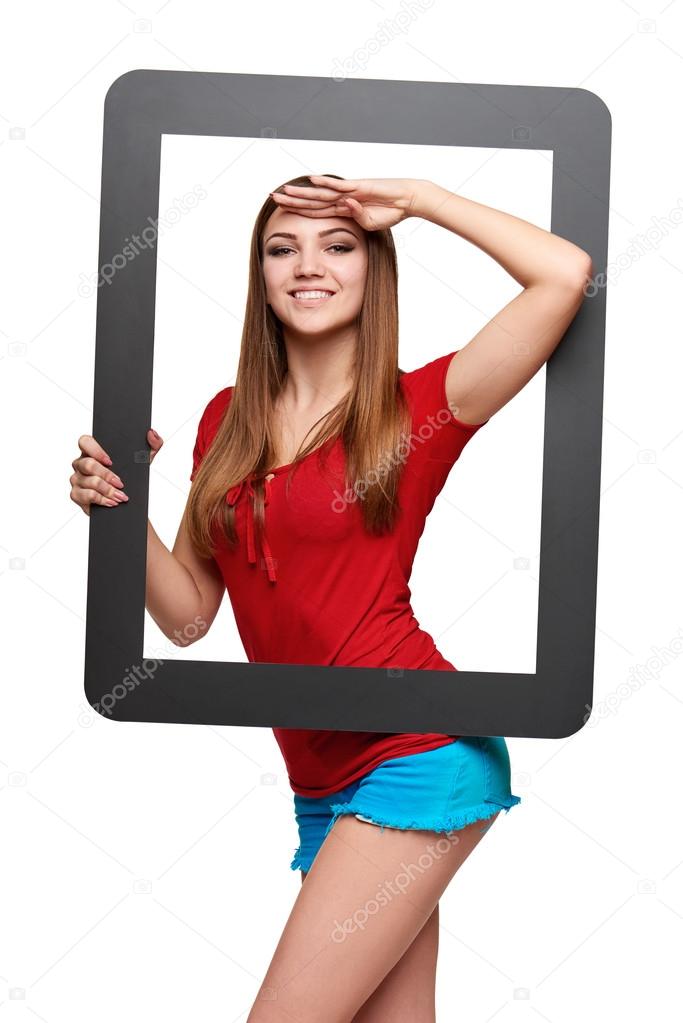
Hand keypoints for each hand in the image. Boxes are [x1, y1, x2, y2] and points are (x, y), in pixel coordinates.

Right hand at [69, 429, 162, 515]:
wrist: (127, 502)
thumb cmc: (130, 477)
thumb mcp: (145, 460)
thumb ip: (153, 444)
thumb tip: (151, 433)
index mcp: (92, 451)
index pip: (85, 441)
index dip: (95, 450)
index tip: (110, 461)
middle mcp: (81, 463)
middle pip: (88, 464)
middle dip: (106, 475)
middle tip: (121, 483)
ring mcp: (77, 479)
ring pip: (89, 482)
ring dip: (108, 490)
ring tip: (121, 496)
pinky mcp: (76, 495)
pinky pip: (86, 496)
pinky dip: (102, 500)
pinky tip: (112, 502)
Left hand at [271, 175, 424, 231]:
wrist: (406, 200)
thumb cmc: (390, 212)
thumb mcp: (369, 224)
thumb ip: (355, 219)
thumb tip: (345, 209)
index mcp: (342, 209)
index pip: (315, 210)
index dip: (298, 209)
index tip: (282, 208)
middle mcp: (341, 198)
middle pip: (312, 200)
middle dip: (292, 200)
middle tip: (273, 197)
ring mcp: (349, 191)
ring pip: (321, 193)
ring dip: (302, 193)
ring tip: (284, 191)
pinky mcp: (359, 187)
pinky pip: (339, 185)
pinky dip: (326, 183)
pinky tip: (311, 180)